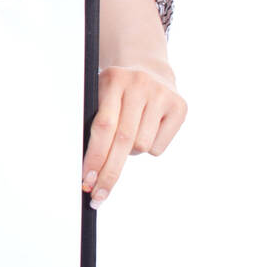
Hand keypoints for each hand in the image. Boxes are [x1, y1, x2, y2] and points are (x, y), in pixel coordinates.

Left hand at [81, 66, 185, 206]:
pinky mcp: (179, 107)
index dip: (95, 157)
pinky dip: (148, 148)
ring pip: (141, 146)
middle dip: (109, 173)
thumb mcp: (100, 95)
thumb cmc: (117, 92)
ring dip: (130, 152)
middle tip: (98, 196)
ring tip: (130, 133)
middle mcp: (139, 84)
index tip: (86, 181)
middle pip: (123, 140)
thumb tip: (88, 169)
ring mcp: (162, 94)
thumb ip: (95, 123)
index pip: (103, 126)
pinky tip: (148, 129)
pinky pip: (157, 147)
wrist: (150, 70)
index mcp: (113, 79)